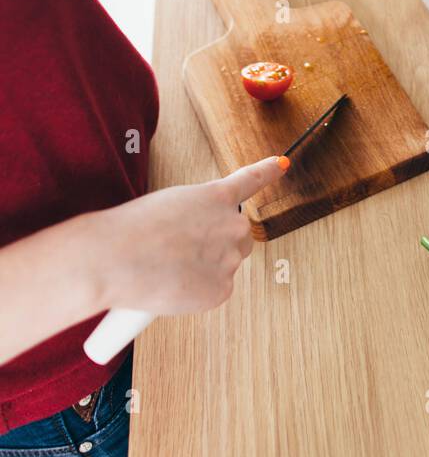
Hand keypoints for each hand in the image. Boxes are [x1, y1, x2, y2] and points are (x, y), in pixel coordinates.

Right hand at [93, 158, 283, 315]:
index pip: (251, 179)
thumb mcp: (166, 206)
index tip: (281, 163)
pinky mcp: (222, 289)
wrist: (118, 257)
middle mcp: (232, 224)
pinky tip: (173, 286)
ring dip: (207, 269)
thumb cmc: (131, 230)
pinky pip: (214, 291)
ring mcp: (231, 257)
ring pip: (226, 265)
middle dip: (220, 244)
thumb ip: (191, 218)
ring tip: (171, 268)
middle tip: (184, 252)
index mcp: (215, 196)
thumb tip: (191, 244)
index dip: (268, 170)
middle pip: (240, 236)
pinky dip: (197, 293)